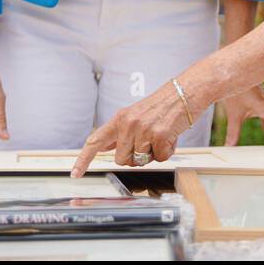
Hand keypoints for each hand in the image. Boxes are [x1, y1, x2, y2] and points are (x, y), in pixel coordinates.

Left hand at [71, 78, 195, 176]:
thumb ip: (120, 132)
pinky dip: (168, 152)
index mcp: (121, 117)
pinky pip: (160, 158)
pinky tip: (172, 136)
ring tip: (162, 136)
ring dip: (153, 154)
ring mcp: (144, 129)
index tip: (75, 174)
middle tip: (149, 142)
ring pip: (140, 161)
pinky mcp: (159, 135)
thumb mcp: (137, 114)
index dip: (84, 159)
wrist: (188, 90)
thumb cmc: (164, 104)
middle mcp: (129, 123)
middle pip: (121, 160)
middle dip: (135, 158)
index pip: (96, 140)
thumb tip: (103, 147)